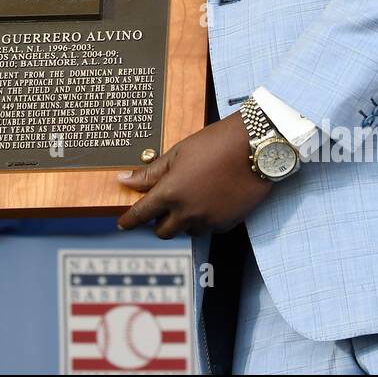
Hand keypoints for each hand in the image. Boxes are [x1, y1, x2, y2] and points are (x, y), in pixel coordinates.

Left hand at [116, 112, 271, 237]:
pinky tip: (209, 200)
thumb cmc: (214, 144)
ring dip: (183, 221)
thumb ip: (150, 172)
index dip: (128, 221)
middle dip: (159, 222)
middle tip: (162, 207)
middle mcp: (187, 212)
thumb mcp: (177, 153)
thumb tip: (125, 180)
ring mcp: (208, 221)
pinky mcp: (226, 224)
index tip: (122, 224)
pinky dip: (203, 220)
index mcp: (171, 193)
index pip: (141, 215)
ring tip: (191, 198)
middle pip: (163, 232)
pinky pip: (208, 229)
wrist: (255, 148)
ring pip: (187, 232)